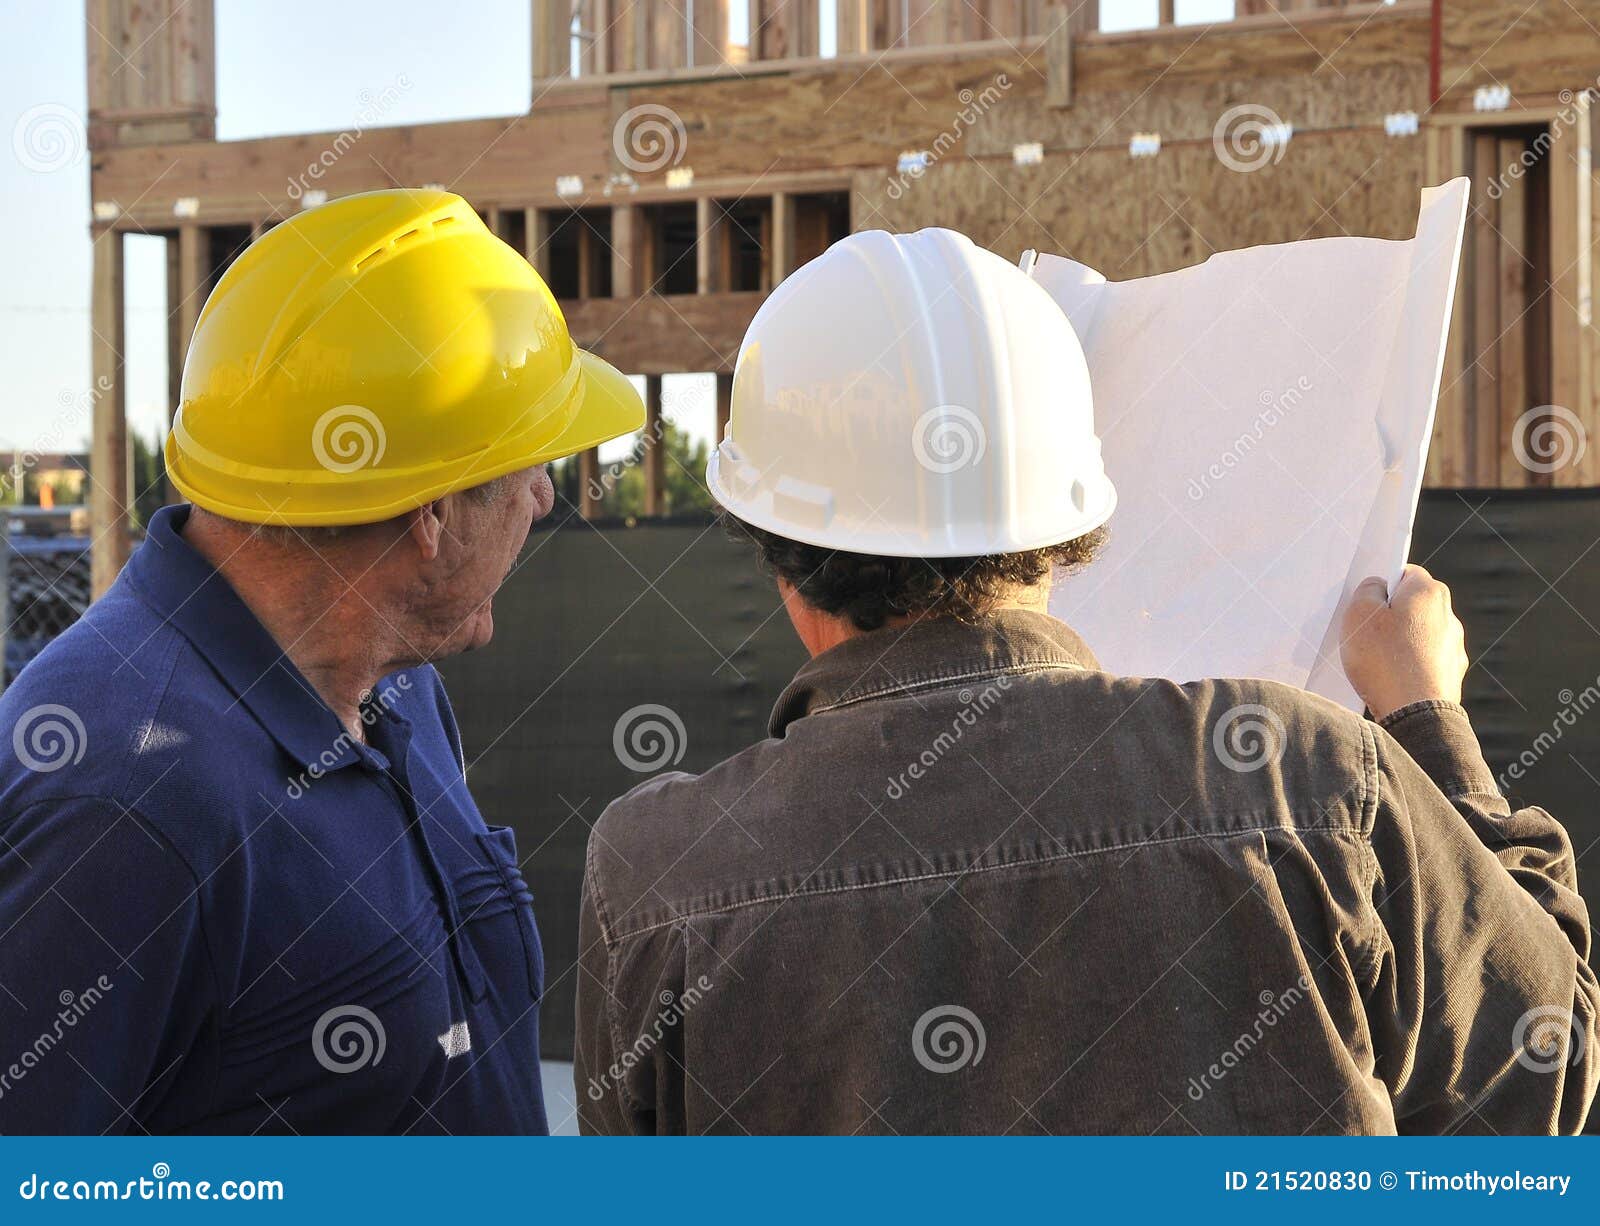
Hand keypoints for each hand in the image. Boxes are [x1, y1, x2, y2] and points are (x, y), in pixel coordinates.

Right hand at [1339, 564, 1467, 720]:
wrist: (1415, 713)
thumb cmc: (1385, 662)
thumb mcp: (1358, 614)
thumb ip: (1366, 591)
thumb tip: (1376, 588)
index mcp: (1428, 592)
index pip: (1404, 573)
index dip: (1381, 585)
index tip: (1367, 603)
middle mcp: (1448, 615)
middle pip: (1412, 604)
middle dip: (1389, 615)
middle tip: (1365, 633)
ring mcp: (1453, 645)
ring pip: (1418, 633)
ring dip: (1399, 642)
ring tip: (1376, 662)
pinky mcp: (1451, 672)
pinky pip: (1423, 659)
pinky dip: (1408, 664)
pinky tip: (1391, 678)